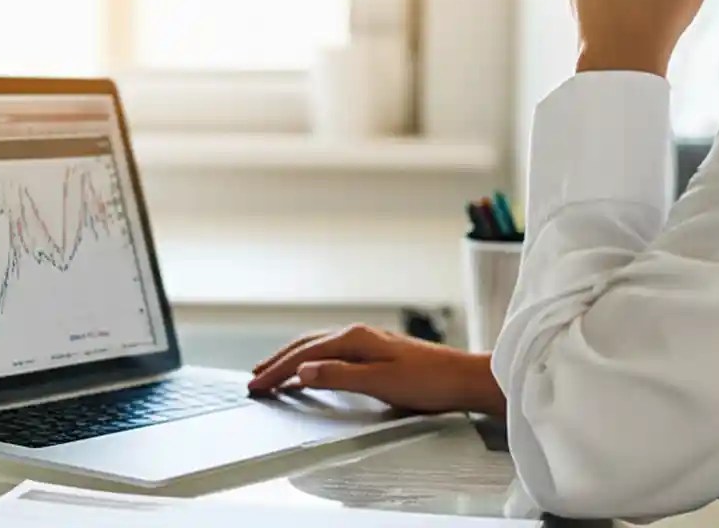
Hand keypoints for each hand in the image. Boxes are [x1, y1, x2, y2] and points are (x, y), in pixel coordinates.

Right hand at [246, 324, 504, 414]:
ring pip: (318, 345)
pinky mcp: (376, 350)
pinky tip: (312, 368)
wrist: (464, 378)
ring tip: (273, 371)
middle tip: (254, 380)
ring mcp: (367, 340)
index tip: (256, 385)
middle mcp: (357, 334)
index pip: (304, 354)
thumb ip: (339, 375)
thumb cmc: (429, 381)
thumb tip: (303, 370)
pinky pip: (332, 351)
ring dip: (292, 358)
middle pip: (306, 345)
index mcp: (354, 338)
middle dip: (277, 362)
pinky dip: (312, 359)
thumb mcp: (380, 383)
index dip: (277, 370)